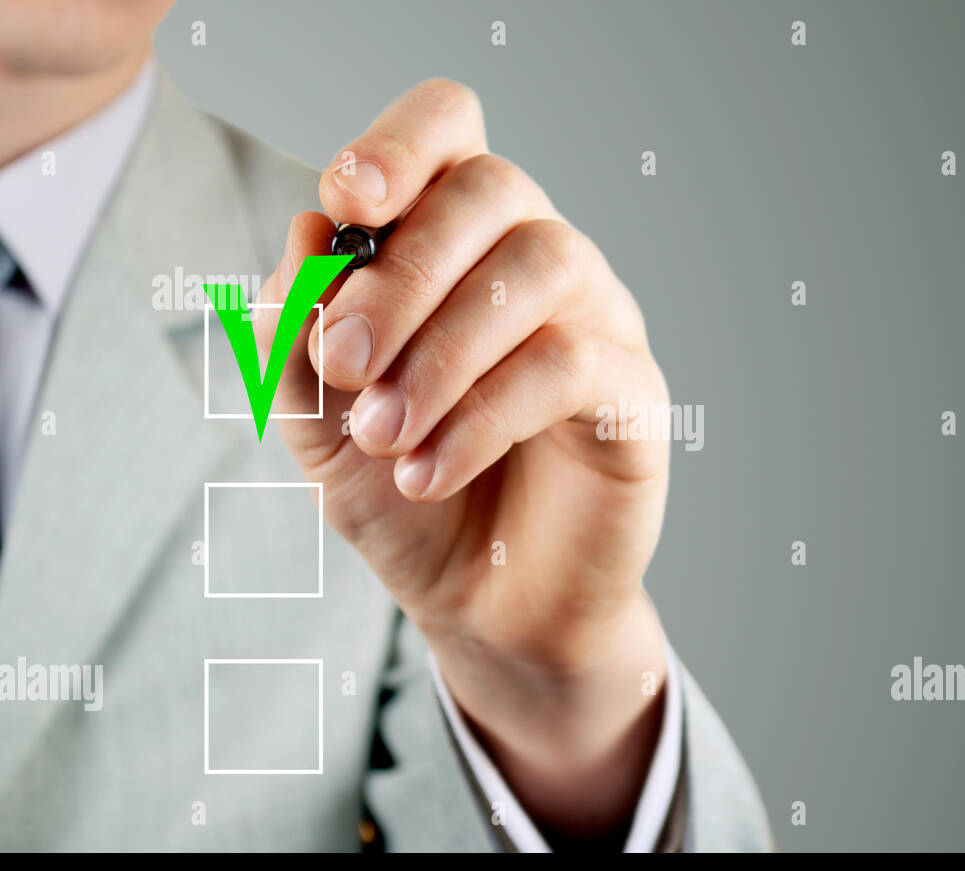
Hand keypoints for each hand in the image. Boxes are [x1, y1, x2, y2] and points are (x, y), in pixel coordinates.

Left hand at [257, 79, 670, 838]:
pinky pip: (571, 363)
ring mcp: (596, 321)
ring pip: (542, 264)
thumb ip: (298, 333)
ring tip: (383, 433)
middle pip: (493, 190)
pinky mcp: (633, 393)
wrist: (483, 606)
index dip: (400, 145)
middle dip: (401, 273)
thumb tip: (307, 233)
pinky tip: (426, 471)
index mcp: (456, 248)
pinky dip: (482, 415)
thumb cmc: (405, 498)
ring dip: (443, 349)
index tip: (345, 203)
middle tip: (343, 364)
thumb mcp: (318, 420)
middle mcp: (534, 264)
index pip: (449, 137)